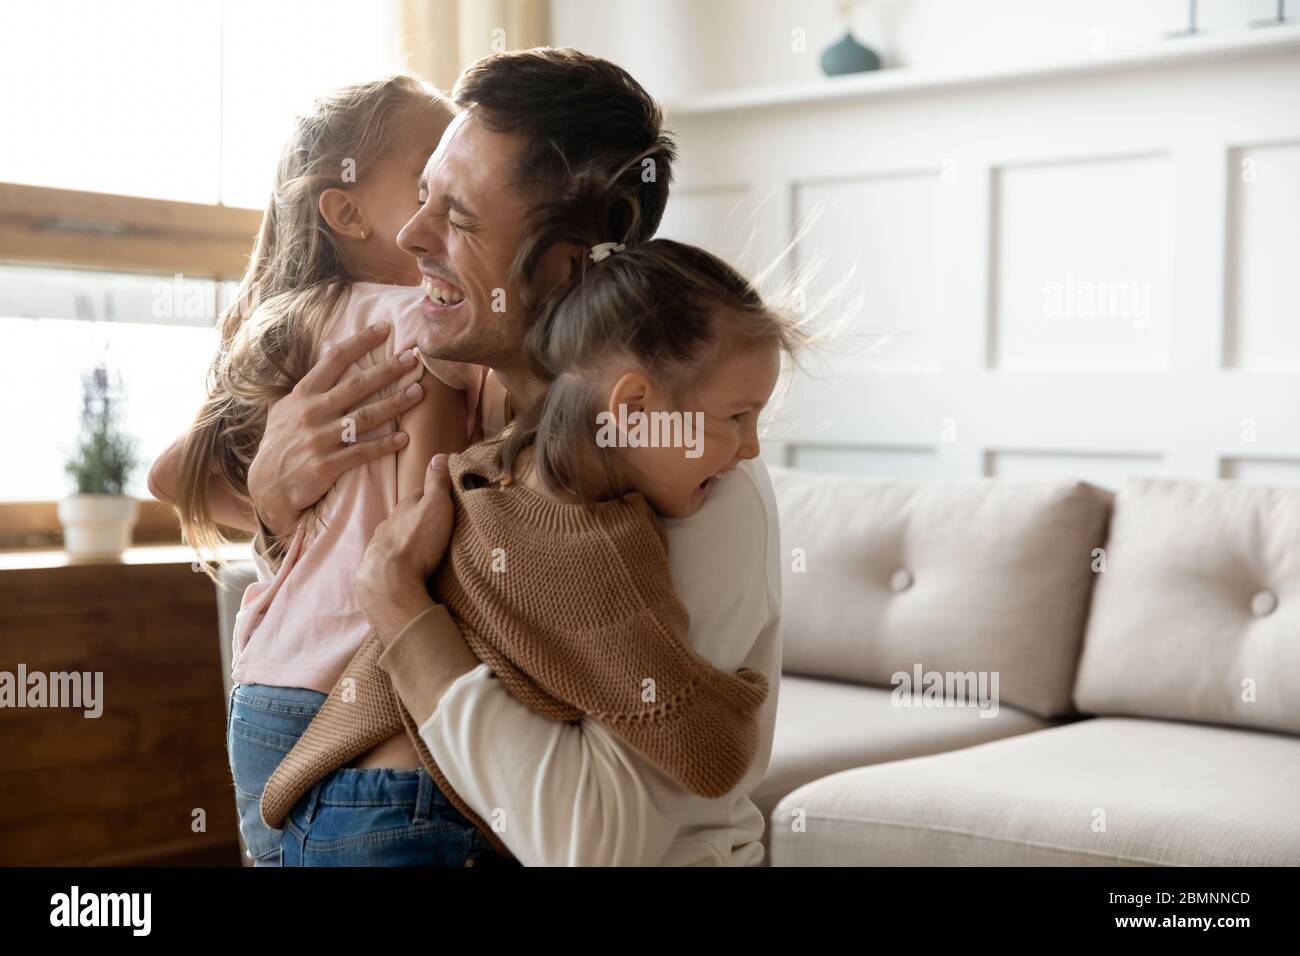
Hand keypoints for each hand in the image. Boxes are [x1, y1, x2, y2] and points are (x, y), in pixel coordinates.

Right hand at [247, 322, 424, 535]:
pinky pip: (361, 453)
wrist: (266, 487)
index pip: (334, 360)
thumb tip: (327, 350)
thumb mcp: (285, 409)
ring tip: (419, 393)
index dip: (360, 342)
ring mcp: (318, 439)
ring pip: (364, 417)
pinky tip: (404, 438)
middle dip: (388, 370)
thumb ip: (309, 383)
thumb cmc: (280, 444)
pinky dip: (384, 445)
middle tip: (413, 358)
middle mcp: (311, 412)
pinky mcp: (326, 466)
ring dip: (394, 404)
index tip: (385, 328)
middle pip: (357, 385)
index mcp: (303, 395)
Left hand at [354, 453, 455, 644]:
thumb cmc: (417, 541)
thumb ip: (437, 483)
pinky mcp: (377, 565)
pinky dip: (399, 557)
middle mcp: (390, 521)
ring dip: (408, 539)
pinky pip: (391, 556)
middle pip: (407, 515)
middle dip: (419, 519)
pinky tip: (407, 564)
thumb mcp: (436, 506)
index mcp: (405, 506)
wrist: (389, 581)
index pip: (420, 495)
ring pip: (396, 535)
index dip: (433, 497)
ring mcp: (381, 543)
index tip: (445, 503)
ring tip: (423, 548)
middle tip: (437, 528)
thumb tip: (438, 456)